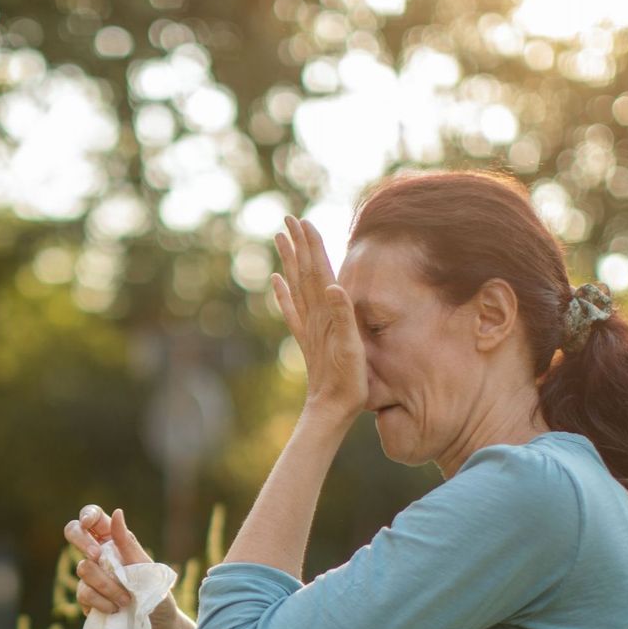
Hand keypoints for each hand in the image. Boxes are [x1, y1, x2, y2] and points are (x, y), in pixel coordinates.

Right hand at [66, 504, 194, 628]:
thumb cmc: (156, 596)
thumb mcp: (146, 568)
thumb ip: (127, 543)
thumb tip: (117, 513)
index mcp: (115, 541)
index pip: (94, 518)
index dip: (88, 515)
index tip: (90, 523)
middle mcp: (100, 556)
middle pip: (73, 533)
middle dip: (82, 541)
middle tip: (97, 555)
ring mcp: (90, 577)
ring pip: (83, 568)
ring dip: (106, 585)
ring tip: (126, 600)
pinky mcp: (86, 599)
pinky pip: (84, 593)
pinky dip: (101, 601)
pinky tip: (115, 610)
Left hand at [272, 215, 368, 420]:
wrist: (330, 410)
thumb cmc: (347, 382)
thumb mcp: (351, 348)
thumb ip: (342, 316)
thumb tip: (334, 285)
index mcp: (327, 312)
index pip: (318, 270)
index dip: (311, 246)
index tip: (302, 221)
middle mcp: (315, 315)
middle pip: (304, 272)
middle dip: (297, 245)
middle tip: (287, 219)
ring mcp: (308, 326)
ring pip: (295, 285)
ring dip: (289, 261)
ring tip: (280, 239)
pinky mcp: (305, 339)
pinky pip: (291, 310)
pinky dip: (282, 293)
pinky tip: (275, 281)